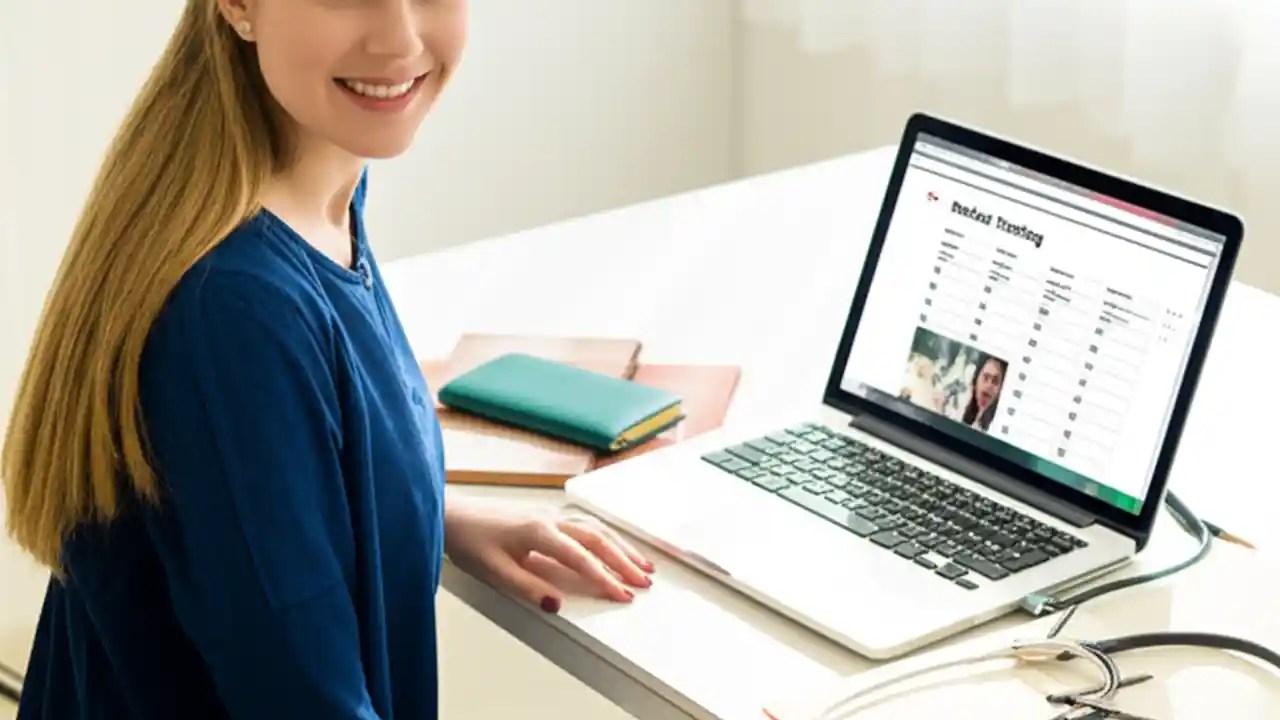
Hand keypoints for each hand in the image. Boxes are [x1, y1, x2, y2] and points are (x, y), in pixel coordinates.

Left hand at [444, 499, 654, 612]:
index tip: (623, 595)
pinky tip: (614, 544)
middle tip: (645, 582)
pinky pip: (585, 524)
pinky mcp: (547, 516)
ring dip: (620, 546)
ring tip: (642, 565)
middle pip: (597, 539)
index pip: (581, 559)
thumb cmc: (469, 541)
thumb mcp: (494, 572)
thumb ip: (528, 588)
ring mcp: (550, 515)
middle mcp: (550, 520)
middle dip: (624, 561)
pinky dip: (606, 536)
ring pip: (596, 529)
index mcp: (539, 532)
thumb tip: (557, 604)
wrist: (452, 514)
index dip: (604, 579)